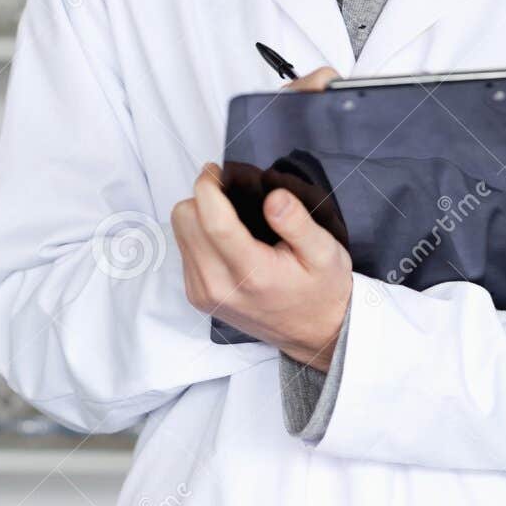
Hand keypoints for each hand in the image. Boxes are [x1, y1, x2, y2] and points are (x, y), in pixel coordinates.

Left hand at [172, 69, 350, 367]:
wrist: (314, 334)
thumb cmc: (321, 290)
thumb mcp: (325, 252)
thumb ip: (298, 222)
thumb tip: (273, 197)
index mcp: (252, 273)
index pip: (212, 220)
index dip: (209, 187)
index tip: (217, 171)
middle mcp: (219, 285)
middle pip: (185, 220)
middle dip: (203, 198)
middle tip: (230, 193)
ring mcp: (204, 292)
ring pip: (179, 232)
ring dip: (199, 215)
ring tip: (231, 216)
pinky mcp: (198, 295)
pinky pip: (184, 249)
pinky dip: (199, 235)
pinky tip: (227, 239)